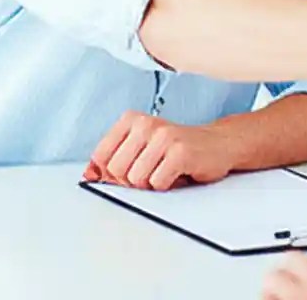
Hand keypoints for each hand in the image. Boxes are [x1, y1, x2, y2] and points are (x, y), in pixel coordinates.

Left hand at [83, 111, 235, 190]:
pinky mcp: (180, 152)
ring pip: (136, 179)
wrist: (217, 143)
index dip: (112, 173)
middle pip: (116, 170)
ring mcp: (163, 136)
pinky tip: (178, 173)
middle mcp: (145, 124)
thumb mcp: (141, 147)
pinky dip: (167, 186)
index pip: (100, 157)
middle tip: (151, 172)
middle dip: (132, 181)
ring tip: (165, 171)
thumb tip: (89, 175)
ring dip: (151, 184)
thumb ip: (114, 159)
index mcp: (130, 120)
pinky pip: (157, 183)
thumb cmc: (176, 148)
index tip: (129, 170)